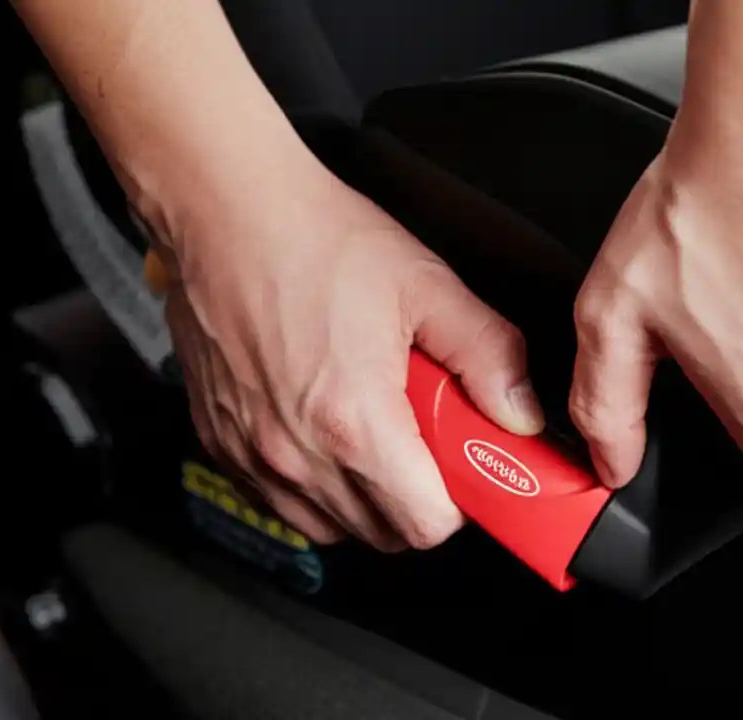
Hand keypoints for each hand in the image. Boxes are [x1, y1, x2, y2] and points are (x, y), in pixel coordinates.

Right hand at [151, 155, 544, 549]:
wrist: (223, 209)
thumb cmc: (315, 238)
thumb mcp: (426, 286)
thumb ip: (488, 356)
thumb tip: (523, 414)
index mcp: (352, 422)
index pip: (424, 525)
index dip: (458, 504)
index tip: (464, 467)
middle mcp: (295, 453)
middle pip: (382, 534)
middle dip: (418, 500)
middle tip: (428, 444)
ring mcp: (251, 454)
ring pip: (331, 527)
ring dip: (366, 499)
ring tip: (377, 433)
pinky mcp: (220, 443)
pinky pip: (280, 503)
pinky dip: (313, 487)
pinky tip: (327, 431)